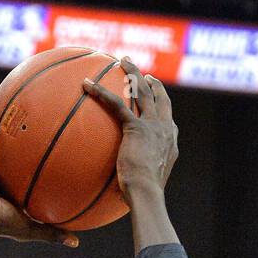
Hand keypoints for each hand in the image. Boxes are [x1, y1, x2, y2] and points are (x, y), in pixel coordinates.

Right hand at [0, 109, 77, 245]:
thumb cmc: (2, 223)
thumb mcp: (33, 228)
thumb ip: (54, 233)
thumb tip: (76, 244)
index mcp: (11, 190)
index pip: (25, 175)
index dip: (35, 166)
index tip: (50, 156)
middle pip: (12, 154)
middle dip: (20, 142)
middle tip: (34, 126)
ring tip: (10, 109)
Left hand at [81, 56, 178, 198]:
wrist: (147, 194)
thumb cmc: (143, 197)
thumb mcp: (144, 184)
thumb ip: (136, 177)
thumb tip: (119, 190)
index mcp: (169, 141)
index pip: (166, 116)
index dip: (161, 102)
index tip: (154, 92)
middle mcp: (165, 129)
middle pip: (160, 97)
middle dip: (151, 81)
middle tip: (143, 71)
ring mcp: (153, 126)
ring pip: (144, 91)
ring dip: (133, 73)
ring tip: (123, 61)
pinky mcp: (136, 127)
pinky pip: (116, 104)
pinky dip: (101, 93)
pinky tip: (87, 84)